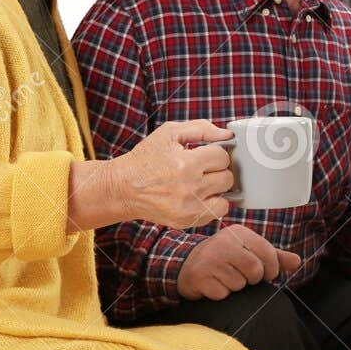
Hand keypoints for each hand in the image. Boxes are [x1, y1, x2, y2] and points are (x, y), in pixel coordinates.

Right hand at [112, 119, 235, 229]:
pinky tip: (199, 194)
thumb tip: (227, 134)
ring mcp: (189, 208)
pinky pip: (218, 212)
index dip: (215, 152)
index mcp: (186, 164)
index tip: (204, 154)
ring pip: (226, 196)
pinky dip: (213, 203)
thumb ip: (202, 129)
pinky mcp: (187, 221)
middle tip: (202, 167)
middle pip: (227, 177)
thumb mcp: (169, 132)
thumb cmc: (146, 158)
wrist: (123, 188)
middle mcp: (190, 188)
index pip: (223, 156)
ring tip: (201, 181)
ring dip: (217, 187)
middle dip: (217, 169)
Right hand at [178, 224, 303, 301]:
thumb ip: (274, 256)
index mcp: (239, 233)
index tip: (264, 273)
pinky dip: (221, 294)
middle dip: (251, 279)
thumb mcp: (249, 251)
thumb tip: (297, 261)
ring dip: (235, 287)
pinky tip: (213, 284)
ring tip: (224, 277)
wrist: (188, 264)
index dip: (271, 269)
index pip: (268, 254)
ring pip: (239, 284)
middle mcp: (224, 242)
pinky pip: (223, 294)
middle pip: (255, 271)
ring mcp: (210, 259)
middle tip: (241, 275)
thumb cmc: (225, 258)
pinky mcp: (200, 276)